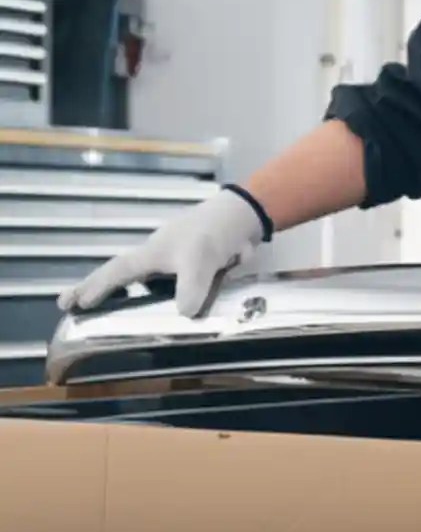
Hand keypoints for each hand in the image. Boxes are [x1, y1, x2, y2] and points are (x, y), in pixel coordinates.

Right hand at [58, 188, 267, 316]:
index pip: (115, 273)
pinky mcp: (190, 263)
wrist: (241, 217)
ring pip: (140, 278)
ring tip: (107, 309)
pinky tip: (153, 304)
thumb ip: (191, 287)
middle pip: (118, 273)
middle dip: (93, 287)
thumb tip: (182, 314)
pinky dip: (151, 293)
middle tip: (68, 303)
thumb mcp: (201, 260)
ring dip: (122, 292)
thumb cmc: (214, 233)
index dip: (95, 288)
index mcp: (150, 253)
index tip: (72, 303)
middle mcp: (155, 255)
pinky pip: (164, 282)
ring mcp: (172, 258)